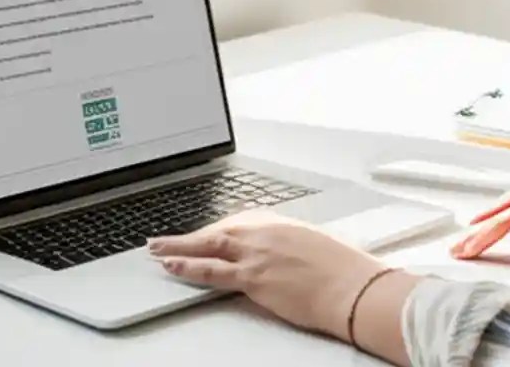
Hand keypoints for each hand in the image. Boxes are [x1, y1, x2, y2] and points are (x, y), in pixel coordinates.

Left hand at [147, 212, 386, 339]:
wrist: (353, 287)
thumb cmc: (345, 271)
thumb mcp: (316, 246)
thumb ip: (291, 247)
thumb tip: (284, 257)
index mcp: (282, 222)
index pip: (238, 222)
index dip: (216, 231)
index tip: (204, 234)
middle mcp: (266, 232)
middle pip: (218, 230)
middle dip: (190, 235)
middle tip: (166, 238)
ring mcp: (257, 253)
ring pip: (207, 246)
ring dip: (178, 247)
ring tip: (156, 248)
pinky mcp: (253, 277)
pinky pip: (212, 270)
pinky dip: (188, 266)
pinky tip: (172, 265)